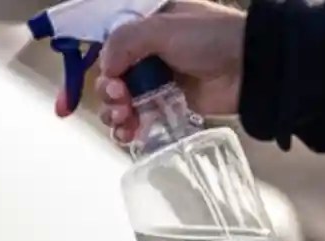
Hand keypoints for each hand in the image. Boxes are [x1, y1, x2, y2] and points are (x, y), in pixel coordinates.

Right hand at [53, 0, 245, 142]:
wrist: (254, 67)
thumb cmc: (214, 37)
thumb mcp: (162, 28)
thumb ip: (123, 43)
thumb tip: (105, 70)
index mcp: (144, 24)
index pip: (101, 40)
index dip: (80, 61)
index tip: (70, 83)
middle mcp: (146, 51)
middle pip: (106, 76)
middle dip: (106, 92)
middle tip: (121, 97)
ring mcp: (156, 79)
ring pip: (118, 101)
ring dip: (114, 113)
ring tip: (127, 117)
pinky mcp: (166, 103)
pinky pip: (136, 119)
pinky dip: (128, 128)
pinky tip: (130, 132)